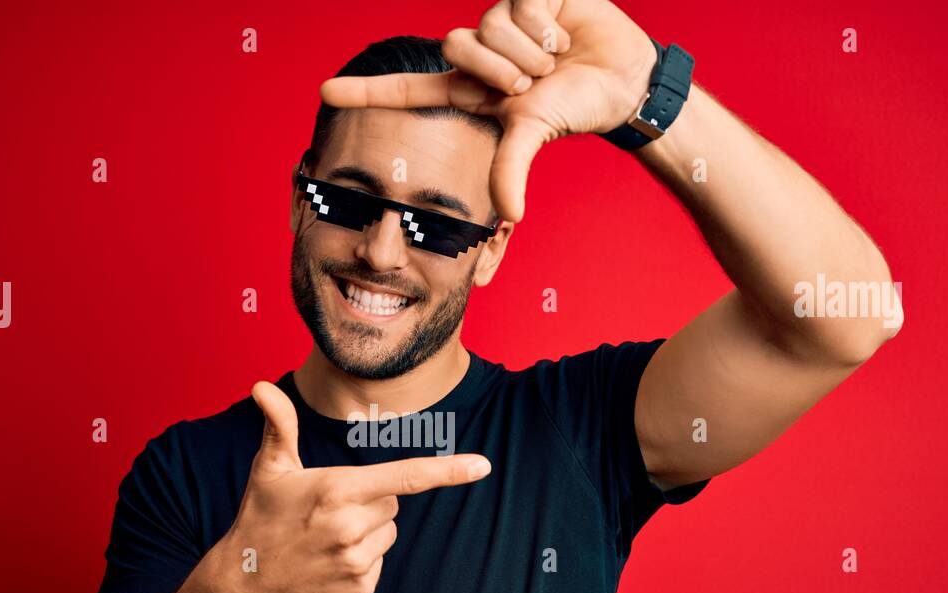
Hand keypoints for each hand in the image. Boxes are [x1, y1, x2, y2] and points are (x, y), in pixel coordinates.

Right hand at [223, 382, 491, 592]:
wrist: (247, 583)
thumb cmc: (261, 516)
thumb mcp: (269, 469)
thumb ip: (279, 425)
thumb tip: (261, 386)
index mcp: (337, 491)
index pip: (404, 477)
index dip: (447, 471)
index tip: (483, 466)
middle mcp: (351, 527)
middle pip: (393, 501)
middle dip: (369, 500)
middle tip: (327, 510)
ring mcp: (357, 562)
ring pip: (389, 531)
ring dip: (368, 529)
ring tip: (327, 536)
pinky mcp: (361, 588)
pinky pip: (380, 559)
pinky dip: (362, 557)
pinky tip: (330, 559)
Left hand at [319, 0, 656, 222]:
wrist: (622, 78)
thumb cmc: (574, 107)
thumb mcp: (533, 135)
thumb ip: (511, 168)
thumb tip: (509, 215)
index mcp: (469, 88)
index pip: (409, 89)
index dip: (368, 90)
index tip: (325, 92)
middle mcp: (477, 52)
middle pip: (456, 47)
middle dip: (500, 71)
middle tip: (532, 83)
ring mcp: (499, 20)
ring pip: (489, 27)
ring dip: (528, 50)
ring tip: (553, 58)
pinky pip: (520, 4)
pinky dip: (546, 24)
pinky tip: (562, 29)